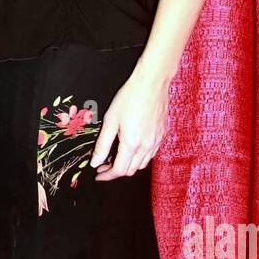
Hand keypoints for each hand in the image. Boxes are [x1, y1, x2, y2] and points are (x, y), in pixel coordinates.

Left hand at [90, 63, 168, 179]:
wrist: (152, 83)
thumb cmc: (130, 97)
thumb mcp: (110, 120)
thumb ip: (102, 144)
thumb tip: (95, 162)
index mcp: (132, 143)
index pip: (120, 170)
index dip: (107, 175)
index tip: (98, 174)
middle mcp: (147, 146)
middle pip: (131, 170)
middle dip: (116, 171)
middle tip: (104, 165)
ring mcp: (157, 141)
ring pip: (142, 164)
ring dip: (129, 165)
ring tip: (117, 157)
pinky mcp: (163, 134)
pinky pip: (151, 154)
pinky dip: (140, 157)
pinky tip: (133, 148)